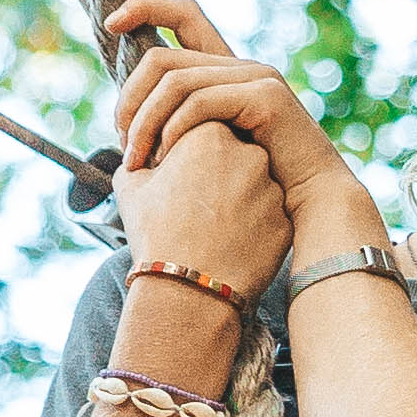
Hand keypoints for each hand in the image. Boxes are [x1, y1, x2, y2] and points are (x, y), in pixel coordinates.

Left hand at [107, 0, 359, 213]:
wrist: (315, 205)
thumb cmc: (265, 185)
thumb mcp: (216, 145)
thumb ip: (186, 123)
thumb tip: (132, 122)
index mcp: (230, 69)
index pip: (184, 14)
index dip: (145, 7)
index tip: (111, 23)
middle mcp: (243, 65)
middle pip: (162, 58)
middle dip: (130, 99)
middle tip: (123, 142)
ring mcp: (256, 77)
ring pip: (174, 82)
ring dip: (145, 123)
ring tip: (137, 162)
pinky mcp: (265, 98)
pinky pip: (199, 103)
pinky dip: (173, 130)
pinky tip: (166, 158)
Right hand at [111, 116, 291, 301]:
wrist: (187, 289)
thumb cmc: (155, 233)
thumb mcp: (131, 185)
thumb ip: (140, 158)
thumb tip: (142, 156)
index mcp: (210, 133)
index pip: (205, 127)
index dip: (189, 151)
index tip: (177, 174)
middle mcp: (249, 154)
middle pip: (235, 152)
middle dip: (219, 171)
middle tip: (197, 201)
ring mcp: (272, 189)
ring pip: (256, 185)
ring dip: (238, 198)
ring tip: (213, 226)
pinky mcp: (285, 222)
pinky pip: (269, 216)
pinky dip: (253, 226)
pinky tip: (231, 243)